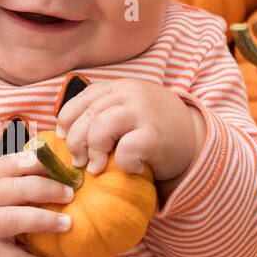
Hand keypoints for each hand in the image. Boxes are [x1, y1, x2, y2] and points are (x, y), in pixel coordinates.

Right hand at [0, 151, 76, 256]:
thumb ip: (19, 177)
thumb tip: (64, 171)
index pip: (11, 163)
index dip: (35, 162)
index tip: (59, 165)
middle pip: (16, 189)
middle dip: (46, 189)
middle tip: (70, 194)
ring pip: (14, 220)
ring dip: (43, 220)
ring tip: (67, 224)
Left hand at [55, 81, 205, 192]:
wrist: (195, 139)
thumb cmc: (154, 130)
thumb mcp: (128, 111)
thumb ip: (103, 112)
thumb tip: (61, 132)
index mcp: (119, 87)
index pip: (80, 99)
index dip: (66, 121)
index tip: (63, 138)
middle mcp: (130, 94)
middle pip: (86, 117)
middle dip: (75, 143)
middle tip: (78, 162)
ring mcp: (143, 113)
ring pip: (100, 129)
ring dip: (93, 152)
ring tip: (96, 168)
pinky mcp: (154, 136)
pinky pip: (125, 151)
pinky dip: (123, 163)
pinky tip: (130, 167)